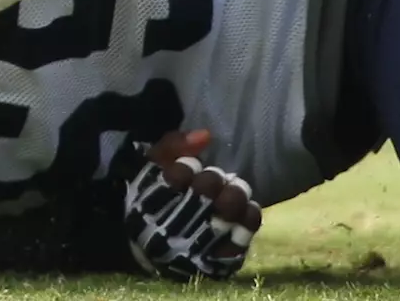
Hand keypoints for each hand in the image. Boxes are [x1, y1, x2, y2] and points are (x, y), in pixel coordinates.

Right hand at [121, 133, 258, 280]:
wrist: (151, 248)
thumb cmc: (154, 199)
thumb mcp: (153, 166)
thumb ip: (173, 145)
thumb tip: (206, 135)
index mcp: (150, 203)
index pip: (176, 177)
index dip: (188, 167)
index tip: (190, 167)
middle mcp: (172, 228)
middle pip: (204, 193)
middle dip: (214, 180)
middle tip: (216, 178)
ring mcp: (196, 249)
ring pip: (226, 215)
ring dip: (235, 196)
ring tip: (233, 190)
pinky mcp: (216, 264)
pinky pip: (242, 240)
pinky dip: (249, 220)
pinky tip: (248, 209)